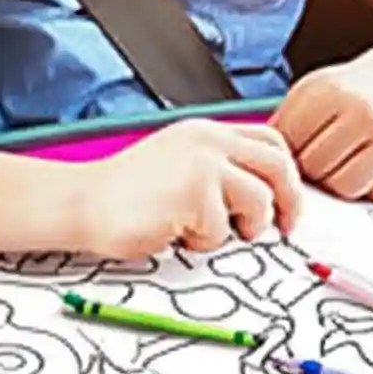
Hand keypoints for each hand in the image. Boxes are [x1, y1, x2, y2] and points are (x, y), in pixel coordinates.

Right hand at [75, 118, 303, 259]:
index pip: (271, 139)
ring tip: (206, 230)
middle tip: (282, 226)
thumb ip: (217, 166)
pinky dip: (203, 242)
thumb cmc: (124, 192)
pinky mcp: (194, 193)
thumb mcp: (178, 161)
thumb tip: (262, 193)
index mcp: (206, 131)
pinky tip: (176, 232)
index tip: (286, 199)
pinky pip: (223, 230)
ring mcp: (203, 165)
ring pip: (259, 201)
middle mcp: (208, 141)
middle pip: (278, 165)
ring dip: (240, 227)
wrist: (82, 201)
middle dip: (289, 200)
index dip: (287, 173)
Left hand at [269, 62, 372, 202]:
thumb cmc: (348, 92)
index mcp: (330, 91)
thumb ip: (286, 122)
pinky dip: (367, 188)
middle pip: (316, 168)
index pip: (290, 142)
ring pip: (345, 188)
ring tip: (341, 163)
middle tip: (320, 157)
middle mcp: (364, 113)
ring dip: (337, 182)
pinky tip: (367, 166)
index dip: (287, 151)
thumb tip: (264, 163)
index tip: (296, 148)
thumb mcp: (311, 91)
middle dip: (311, 169)